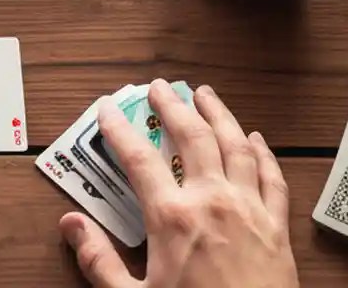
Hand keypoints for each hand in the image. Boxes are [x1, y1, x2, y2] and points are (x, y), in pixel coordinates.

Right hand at [59, 81, 298, 287]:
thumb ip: (99, 260)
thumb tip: (71, 225)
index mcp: (173, 218)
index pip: (138, 158)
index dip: (119, 129)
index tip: (108, 109)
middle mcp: (213, 203)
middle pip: (192, 137)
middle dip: (172, 106)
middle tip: (159, 87)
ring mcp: (250, 211)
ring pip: (236, 145)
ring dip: (218, 114)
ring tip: (205, 95)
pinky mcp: (277, 228)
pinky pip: (272, 177)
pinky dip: (263, 152)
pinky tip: (255, 138)